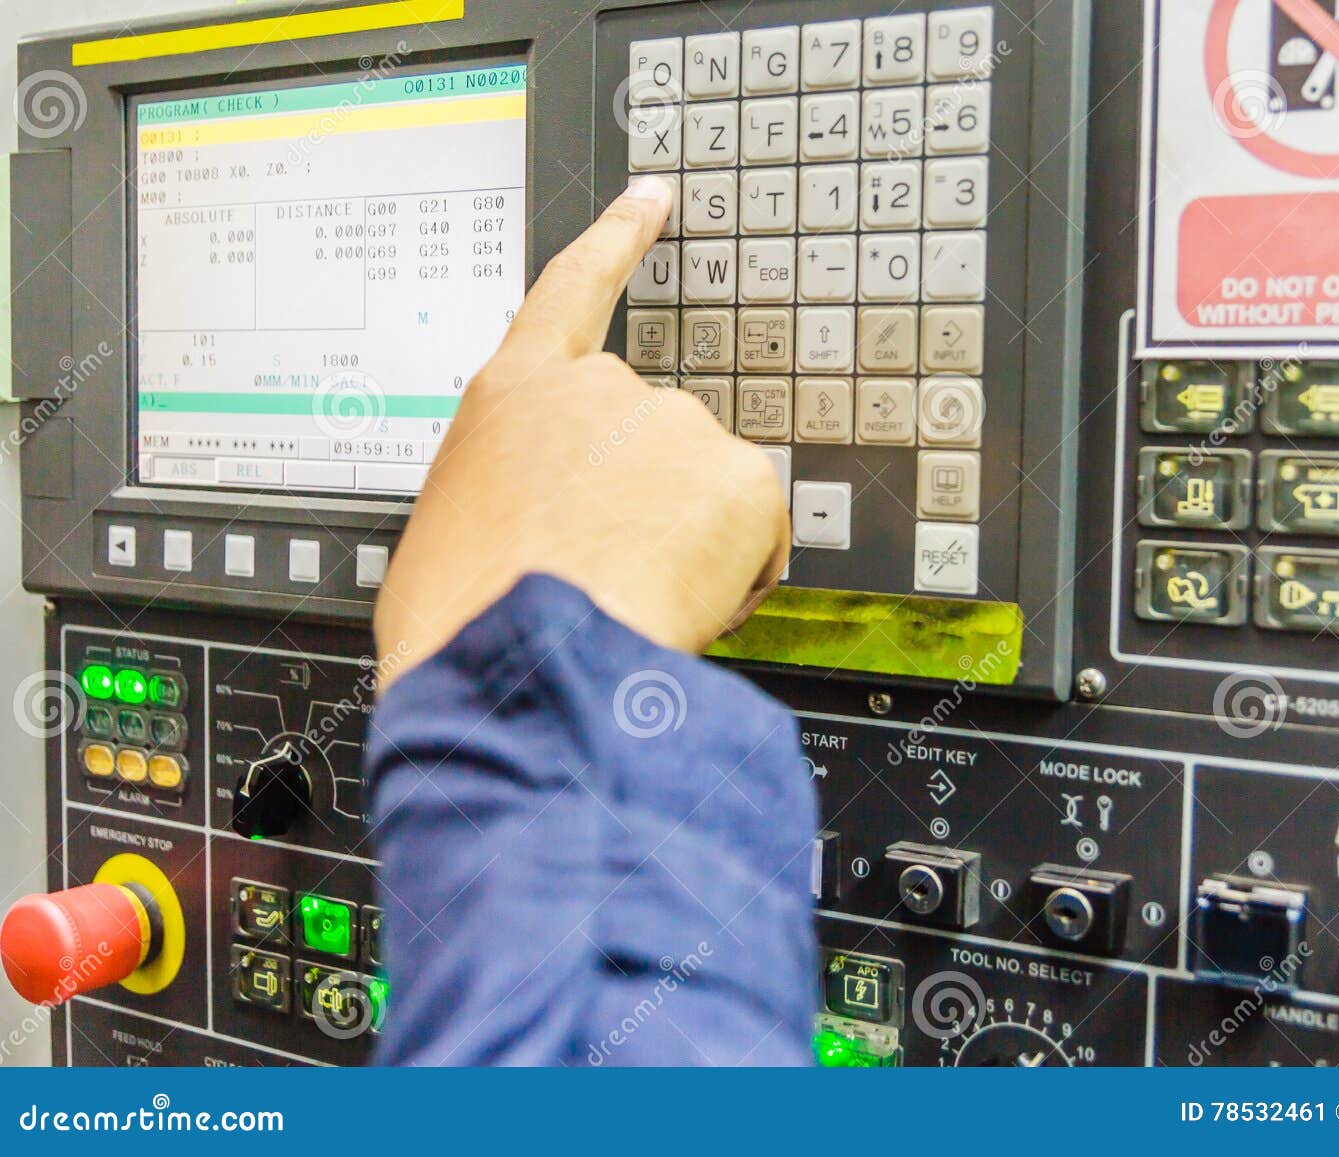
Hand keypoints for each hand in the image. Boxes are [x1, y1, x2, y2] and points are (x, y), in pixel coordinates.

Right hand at [374, 177, 790, 685]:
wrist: (519, 658)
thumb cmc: (466, 614)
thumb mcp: (449, 533)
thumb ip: (508, 494)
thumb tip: (533, 533)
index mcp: (516, 396)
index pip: (574, 291)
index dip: (617, 242)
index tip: (652, 201)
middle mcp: (601, 392)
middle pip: (652, 441)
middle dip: (645, 508)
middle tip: (605, 574)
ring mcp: (676, 426)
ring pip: (703, 496)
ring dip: (683, 548)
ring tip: (628, 599)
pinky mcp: (739, 476)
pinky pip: (754, 537)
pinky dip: (731, 579)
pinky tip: (678, 605)